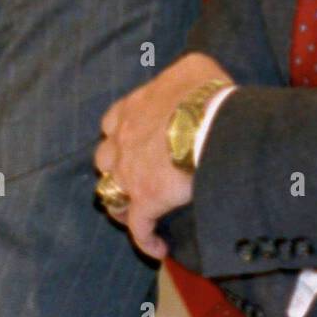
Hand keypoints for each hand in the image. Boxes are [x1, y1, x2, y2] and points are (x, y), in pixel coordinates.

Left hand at [96, 52, 231, 259]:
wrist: (212, 122)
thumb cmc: (204, 92)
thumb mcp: (193, 67)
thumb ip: (181, 75)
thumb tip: (188, 79)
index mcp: (132, 109)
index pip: (112, 123)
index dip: (121, 134)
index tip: (134, 141)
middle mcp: (122, 140)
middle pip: (105, 159)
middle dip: (116, 167)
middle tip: (135, 176)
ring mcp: (130, 173)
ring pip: (111, 194)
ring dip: (123, 203)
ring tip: (139, 213)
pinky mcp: (146, 201)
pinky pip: (138, 228)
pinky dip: (146, 240)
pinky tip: (159, 249)